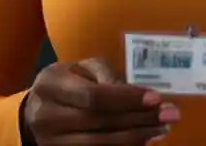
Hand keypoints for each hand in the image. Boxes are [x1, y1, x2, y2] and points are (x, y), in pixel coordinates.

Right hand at [22, 58, 179, 144]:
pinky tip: (145, 142)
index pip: (93, 96)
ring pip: (99, 143)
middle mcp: (47, 116)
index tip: (156, 98)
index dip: (126, 99)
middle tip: (170, 115)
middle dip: (139, 119)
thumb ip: (107, 75)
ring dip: (136, 137)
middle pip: (99, 121)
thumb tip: (136, 92)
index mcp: (52, 85)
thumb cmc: (68, 82)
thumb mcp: (83, 68)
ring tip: (162, 130)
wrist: (35, 110)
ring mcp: (51, 141)